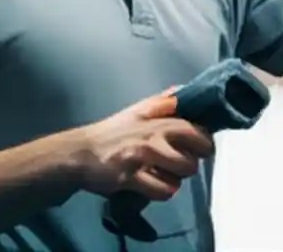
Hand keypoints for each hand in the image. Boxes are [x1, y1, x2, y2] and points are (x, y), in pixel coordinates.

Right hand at [69, 89, 215, 201]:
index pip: (200, 131)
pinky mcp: (130, 178)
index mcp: (160, 119)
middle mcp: (154, 136)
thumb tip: (185, 91)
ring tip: (163, 175)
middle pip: (196, 154)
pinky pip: (163, 190)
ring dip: (176, 179)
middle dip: (192, 162)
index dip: (204, 143)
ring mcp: (142, 157)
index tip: (197, 148)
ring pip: (182, 174)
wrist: (79, 152)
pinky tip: (153, 185)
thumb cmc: (113, 131)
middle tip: (180, 164)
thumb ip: (164, 101)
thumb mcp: (139, 110)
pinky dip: (162, 192)